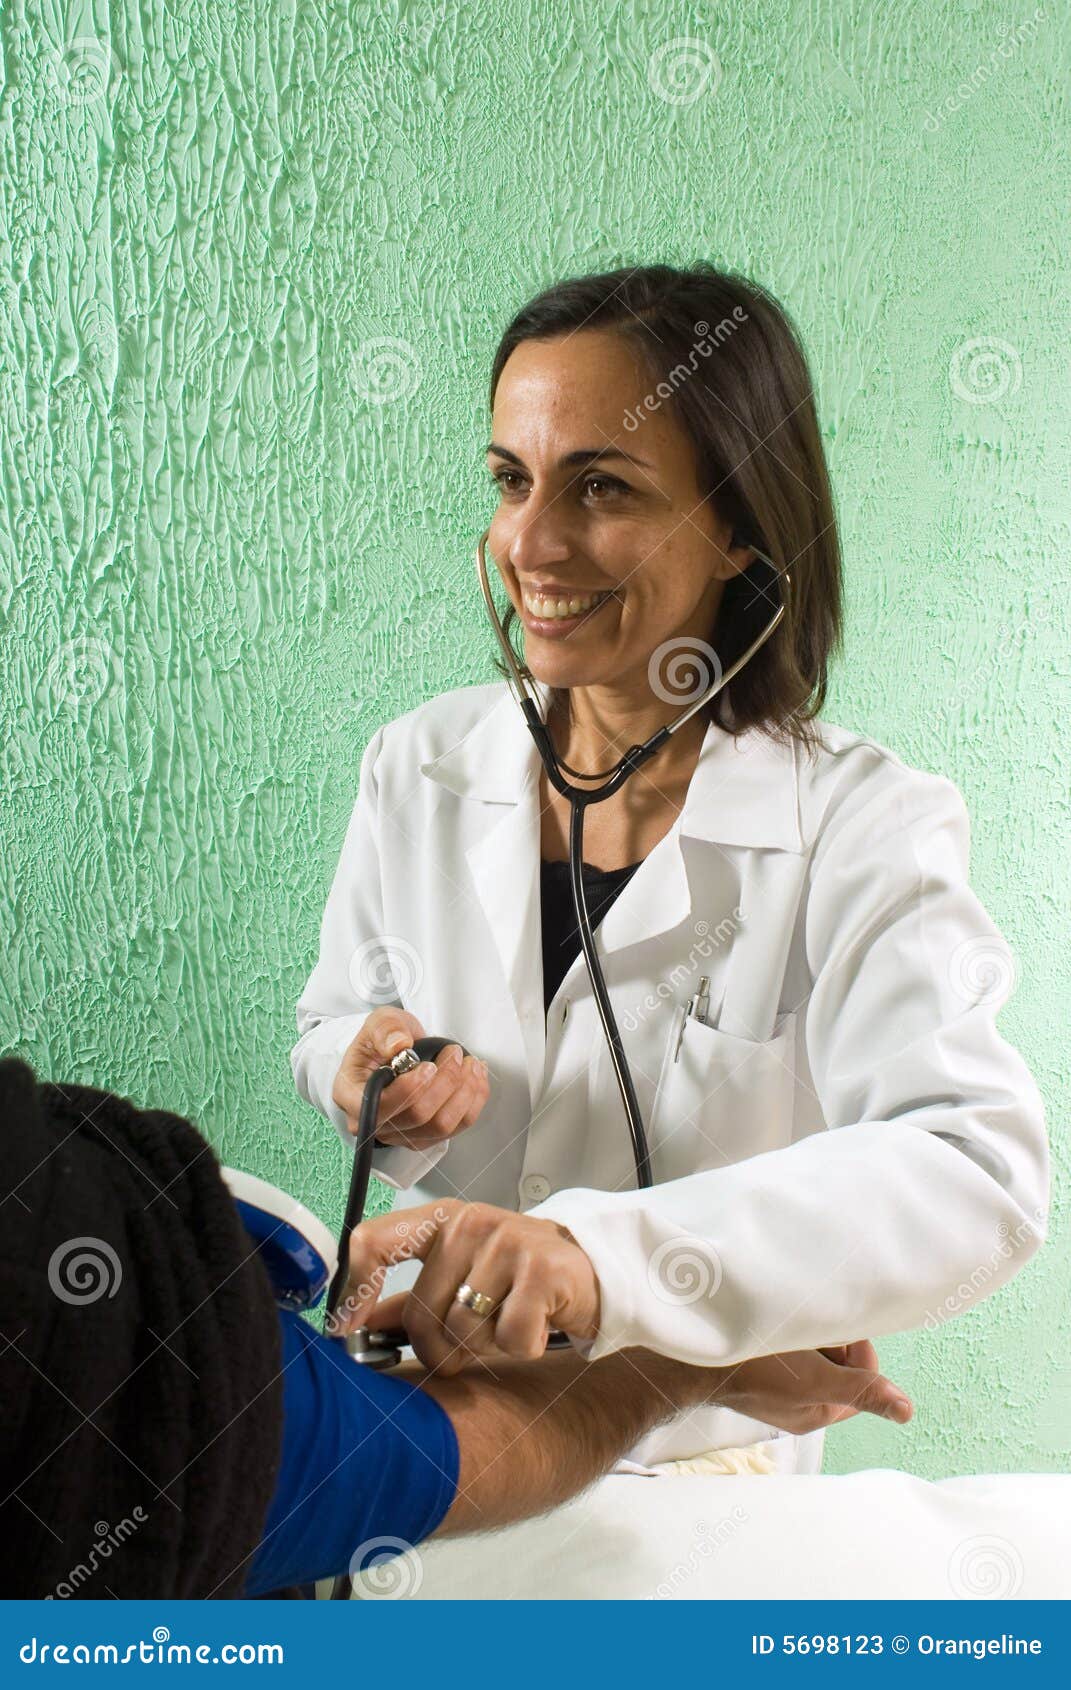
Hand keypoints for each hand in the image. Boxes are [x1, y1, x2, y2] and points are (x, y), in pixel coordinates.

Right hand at [331, 1009, 489, 1149]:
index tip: (428, 1066)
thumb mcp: (379, 1022)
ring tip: (470, 1063)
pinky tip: (475, 1078)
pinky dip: (473, 1101)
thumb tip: (398, 1045)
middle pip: (416, 1116)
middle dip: (445, 1082)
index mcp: (352, 1095)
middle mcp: (374, 1123)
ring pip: (440, 1126)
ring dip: (464, 1092)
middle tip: (454, 1054)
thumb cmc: (382, 1041)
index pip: (378, 1107)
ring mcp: (400, 1135)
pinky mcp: (425, 1137)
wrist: (396, 1053)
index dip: (409, 1090)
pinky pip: (457, 1128)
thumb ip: (385, 1029)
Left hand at [334, 1198, 600, 1371]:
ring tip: (509, 1324)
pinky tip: (539, 1327)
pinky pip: (509, 1339)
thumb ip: (408, 1299)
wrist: (593, 1270)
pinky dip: (524, 1347)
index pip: (374, 1241)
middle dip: (439, 1348)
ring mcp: (508, 1241)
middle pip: (420, 1314)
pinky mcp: (543, 1270)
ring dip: (485, 1348)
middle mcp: (471, 1222)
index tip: (344, 1331)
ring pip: (463, 1331)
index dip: (353, 1290)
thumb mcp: (460, 1275)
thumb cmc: (516, 1277)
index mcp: (442, 1220)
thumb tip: (352, 1324)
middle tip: (470, 1344)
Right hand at [714, 1338, 913, 1432]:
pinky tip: (772, 1322)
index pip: (865, 1373)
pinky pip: (791, 1343)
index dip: (857, 1347)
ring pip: (816, 1346)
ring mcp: (781, 1381)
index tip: (836, 1331)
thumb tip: (907, 1411)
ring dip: (807, 1329)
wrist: (691, 1360)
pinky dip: (787, 1329)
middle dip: (830, 1337)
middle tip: (804, 1328)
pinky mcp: (761, 1363)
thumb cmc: (751, 1372)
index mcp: (821, 1411)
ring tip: (786, 1321)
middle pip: (842, 1358)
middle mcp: (804, 1399)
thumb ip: (861, 1391)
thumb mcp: (814, 1381)